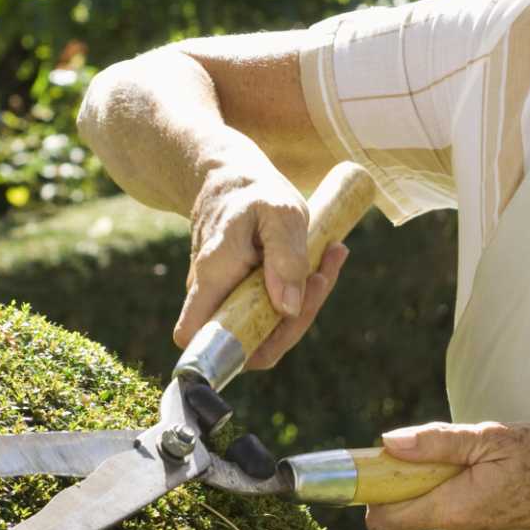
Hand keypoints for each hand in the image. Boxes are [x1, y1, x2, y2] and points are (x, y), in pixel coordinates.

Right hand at [175, 161, 349, 369]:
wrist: (231, 179)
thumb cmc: (252, 193)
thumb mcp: (278, 212)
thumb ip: (285, 259)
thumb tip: (288, 309)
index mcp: (213, 277)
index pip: (198, 338)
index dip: (230, 351)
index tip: (281, 323)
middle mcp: (214, 296)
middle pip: (251, 340)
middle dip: (296, 319)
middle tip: (324, 273)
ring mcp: (228, 299)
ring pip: (268, 326)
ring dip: (306, 301)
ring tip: (331, 255)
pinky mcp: (245, 296)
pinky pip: (274, 309)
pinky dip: (302, 290)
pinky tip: (325, 258)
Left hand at [365, 421, 529, 529]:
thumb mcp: (495, 439)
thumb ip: (437, 444)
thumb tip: (388, 444)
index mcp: (453, 511)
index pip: (382, 519)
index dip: (372, 490)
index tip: (379, 462)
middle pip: (406, 508)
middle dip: (415, 477)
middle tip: (455, 451)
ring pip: (435, 506)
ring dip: (447, 480)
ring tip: (491, 462)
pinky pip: (459, 511)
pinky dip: (466, 490)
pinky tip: (502, 476)